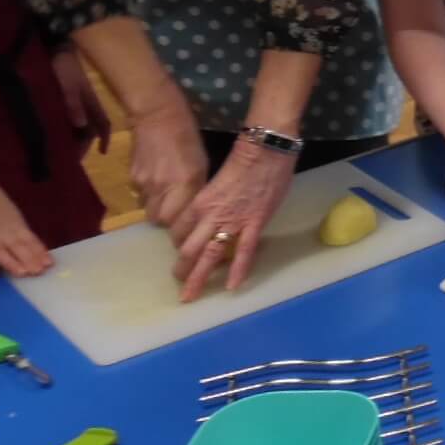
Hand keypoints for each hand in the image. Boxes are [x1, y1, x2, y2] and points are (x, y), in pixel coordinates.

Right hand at [0, 163, 52, 277]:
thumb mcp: (11, 213)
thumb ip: (19, 229)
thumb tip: (30, 247)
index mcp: (14, 223)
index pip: (29, 239)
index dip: (39, 252)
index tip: (49, 264)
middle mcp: (0, 231)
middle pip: (17, 247)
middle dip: (29, 259)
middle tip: (39, 271)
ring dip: (11, 263)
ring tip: (23, 273)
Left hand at [51, 48, 111, 154]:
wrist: (57, 48)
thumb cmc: (64, 67)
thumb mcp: (68, 85)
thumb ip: (73, 104)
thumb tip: (81, 126)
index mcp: (91, 102)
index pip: (103, 124)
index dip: (104, 139)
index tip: (102, 153)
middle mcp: (87, 104)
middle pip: (91, 127)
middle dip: (85, 143)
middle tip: (73, 157)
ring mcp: (78, 100)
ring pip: (82, 122)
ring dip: (77, 136)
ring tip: (65, 148)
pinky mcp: (69, 96)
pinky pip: (73, 116)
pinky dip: (69, 126)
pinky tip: (59, 131)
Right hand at [129, 97, 206, 230]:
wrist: (157, 116)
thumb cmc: (188, 138)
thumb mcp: (202, 164)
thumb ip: (197, 189)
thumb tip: (193, 210)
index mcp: (185, 183)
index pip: (178, 221)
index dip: (182, 228)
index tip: (187, 229)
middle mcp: (162, 187)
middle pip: (160, 220)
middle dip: (168, 221)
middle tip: (177, 214)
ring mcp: (144, 183)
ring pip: (148, 210)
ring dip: (157, 209)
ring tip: (167, 198)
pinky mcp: (132, 176)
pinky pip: (140, 195)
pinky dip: (148, 195)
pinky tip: (156, 182)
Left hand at [170, 139, 297, 300]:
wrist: (265, 150)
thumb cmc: (244, 160)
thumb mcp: (218, 182)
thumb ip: (214, 201)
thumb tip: (218, 214)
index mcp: (199, 202)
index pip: (180, 231)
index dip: (179, 244)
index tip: (184, 252)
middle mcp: (210, 216)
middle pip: (188, 249)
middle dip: (182, 269)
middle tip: (179, 283)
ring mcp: (232, 221)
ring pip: (209, 255)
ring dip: (198, 276)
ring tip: (190, 294)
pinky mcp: (254, 224)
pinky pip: (244, 252)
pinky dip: (237, 271)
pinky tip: (230, 287)